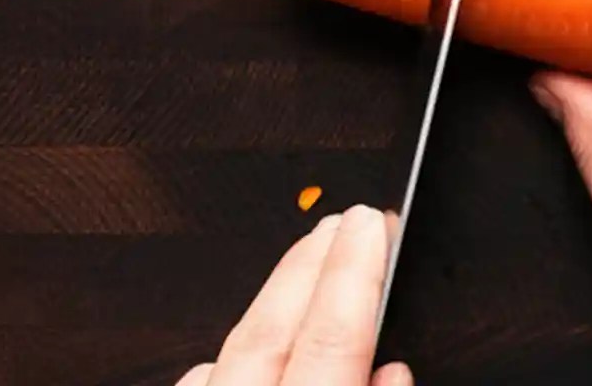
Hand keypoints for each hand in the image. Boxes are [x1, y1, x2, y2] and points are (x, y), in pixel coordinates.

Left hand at [177, 205, 411, 385]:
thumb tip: (393, 374)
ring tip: (305, 263)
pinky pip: (198, 384)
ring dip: (270, 301)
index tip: (370, 225)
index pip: (331, 340)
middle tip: (341, 222)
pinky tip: (239, 348)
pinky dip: (226, 357)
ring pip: (228, 349)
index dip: (354, 274)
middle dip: (309, 266)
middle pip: (268, 330)